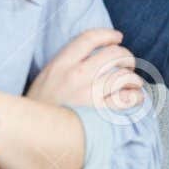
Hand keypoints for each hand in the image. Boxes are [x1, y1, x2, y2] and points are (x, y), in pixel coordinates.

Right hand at [28, 28, 143, 113]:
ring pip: (123, 76)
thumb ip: (68, 63)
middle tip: (128, 63)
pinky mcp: (98, 114)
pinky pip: (125, 100)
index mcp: (61, 64)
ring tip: (133, 82)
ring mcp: (88, 95)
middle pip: (113, 54)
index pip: (89, 38)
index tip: (118, 37)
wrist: (33, 134)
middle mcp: (76, 75)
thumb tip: (94, 54)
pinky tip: (135, 97)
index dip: (108, 34)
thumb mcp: (47, 76)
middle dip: (126, 56)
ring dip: (133, 78)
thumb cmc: (40, 106)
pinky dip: (135, 96)